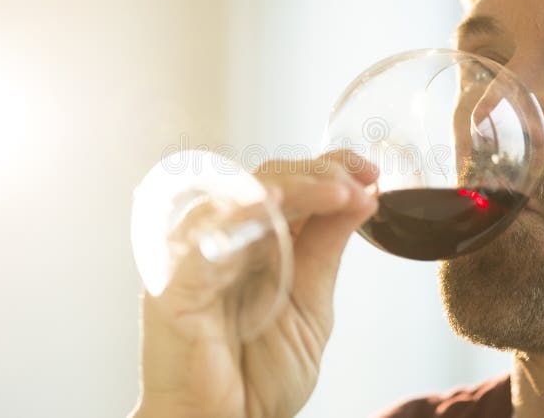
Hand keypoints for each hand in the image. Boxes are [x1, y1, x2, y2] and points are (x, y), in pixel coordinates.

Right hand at [130, 151, 377, 417]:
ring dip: (293, 186)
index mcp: (262, 244)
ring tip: (337, 191)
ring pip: (240, 194)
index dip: (329, 168)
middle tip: (358, 183)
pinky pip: (203, 234)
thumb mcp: (311, 304)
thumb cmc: (259, 376)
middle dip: (319, 173)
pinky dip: (239, 212)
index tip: (370, 170)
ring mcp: (199, 254)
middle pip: (268, 180)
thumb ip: (326, 248)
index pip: (292, 185)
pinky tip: (273, 201)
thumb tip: (363, 196)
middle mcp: (229, 240)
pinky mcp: (174, 278)